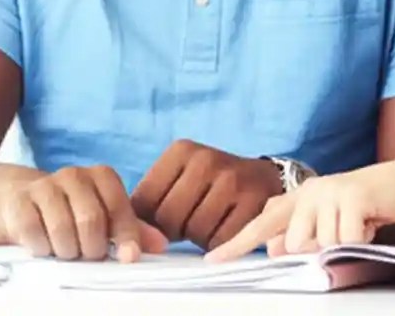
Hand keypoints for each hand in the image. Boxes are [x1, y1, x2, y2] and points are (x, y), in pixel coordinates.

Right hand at [1, 165, 168, 261]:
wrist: (22, 200)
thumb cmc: (73, 211)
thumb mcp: (106, 218)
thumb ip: (133, 230)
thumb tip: (161, 244)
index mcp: (102, 176)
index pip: (119, 207)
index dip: (125, 236)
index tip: (128, 257)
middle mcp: (74, 175)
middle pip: (91, 221)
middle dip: (92, 248)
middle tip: (88, 253)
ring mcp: (44, 185)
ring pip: (62, 230)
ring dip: (66, 250)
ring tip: (67, 249)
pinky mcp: (19, 201)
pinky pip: (34, 233)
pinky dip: (42, 247)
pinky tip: (44, 244)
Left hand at [130, 140, 283, 250]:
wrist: (263, 178)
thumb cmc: (210, 184)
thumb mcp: (179, 178)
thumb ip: (150, 201)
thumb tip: (131, 232)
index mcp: (181, 151)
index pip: (145, 202)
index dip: (151, 221)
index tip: (165, 217)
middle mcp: (206, 159)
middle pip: (169, 219)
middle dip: (175, 232)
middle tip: (188, 224)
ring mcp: (232, 179)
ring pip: (195, 232)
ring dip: (198, 239)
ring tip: (209, 222)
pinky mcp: (253, 200)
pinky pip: (222, 239)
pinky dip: (220, 243)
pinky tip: (225, 227)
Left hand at [205, 158, 394, 262]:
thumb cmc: (365, 205)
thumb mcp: (329, 220)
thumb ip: (300, 232)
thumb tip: (275, 249)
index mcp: (300, 196)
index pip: (262, 224)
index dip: (237, 244)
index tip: (213, 261)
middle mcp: (310, 191)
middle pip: (296, 243)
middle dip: (321, 247)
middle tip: (342, 233)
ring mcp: (330, 192)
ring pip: (322, 244)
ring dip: (344, 243)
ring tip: (358, 226)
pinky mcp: (352, 197)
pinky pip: (346, 240)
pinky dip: (360, 241)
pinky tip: (369, 224)